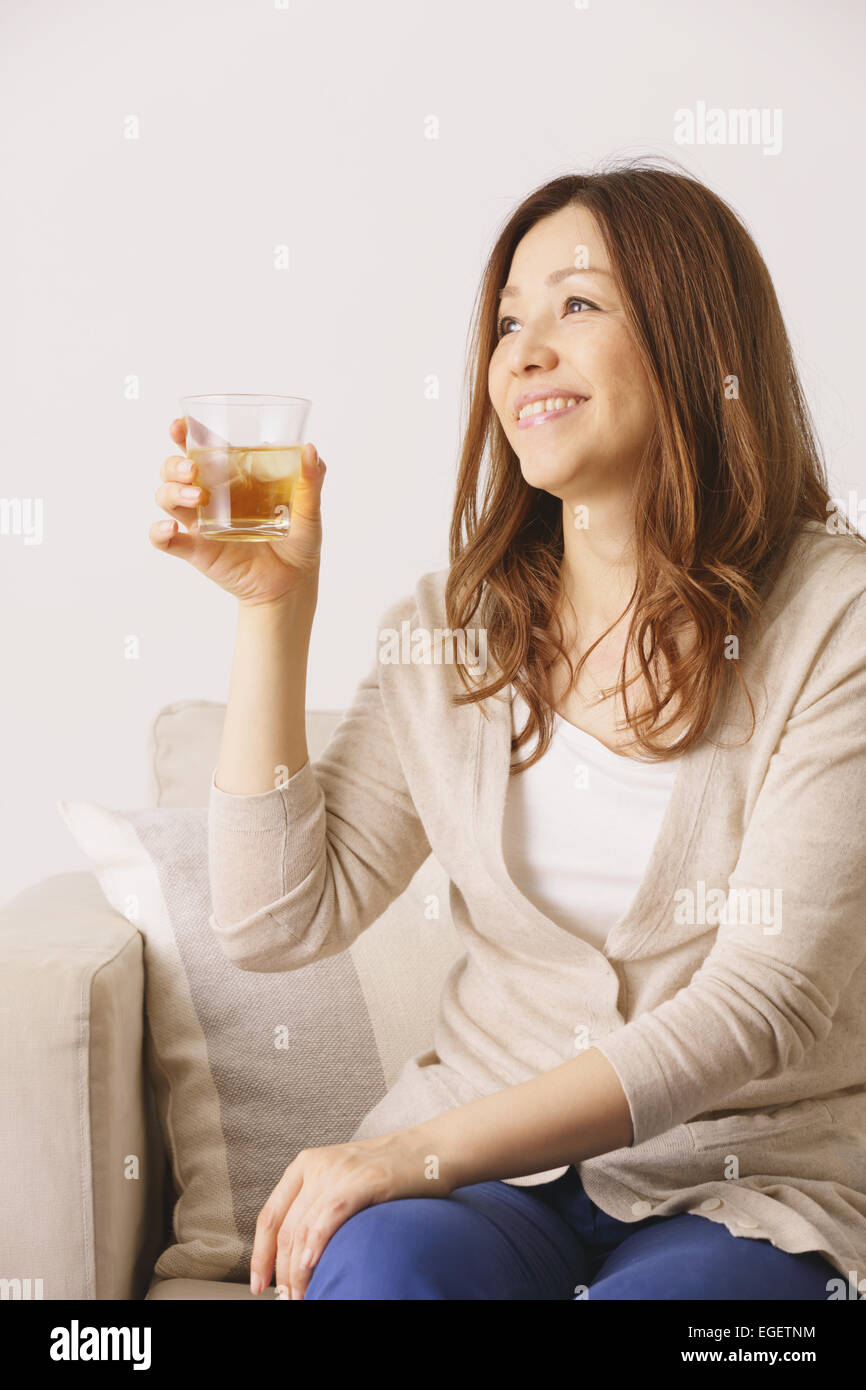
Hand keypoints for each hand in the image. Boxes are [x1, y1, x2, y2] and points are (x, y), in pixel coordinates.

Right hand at [149, 418, 325, 607]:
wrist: (293, 584)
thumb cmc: (298, 543)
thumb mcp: (308, 509)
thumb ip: (310, 479)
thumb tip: (310, 449)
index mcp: (232, 478)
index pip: (202, 449)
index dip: (185, 433)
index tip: (181, 425)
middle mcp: (210, 497)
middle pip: (174, 470)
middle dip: (175, 463)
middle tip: (194, 469)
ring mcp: (201, 523)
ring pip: (167, 498)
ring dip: (172, 491)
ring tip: (197, 496)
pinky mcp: (198, 551)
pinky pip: (166, 540)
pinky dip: (160, 532)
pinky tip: (170, 527)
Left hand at [251, 1131, 448, 1299]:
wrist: (430, 1150)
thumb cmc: (390, 1174)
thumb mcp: (343, 1181)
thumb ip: (318, 1207)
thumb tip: (298, 1257)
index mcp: (305, 1165)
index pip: (270, 1215)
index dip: (260, 1254)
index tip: (259, 1283)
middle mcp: (317, 1165)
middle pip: (285, 1228)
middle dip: (281, 1271)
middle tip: (288, 1298)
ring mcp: (339, 1171)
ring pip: (304, 1228)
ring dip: (297, 1270)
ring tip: (301, 1295)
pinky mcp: (362, 1180)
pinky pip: (329, 1216)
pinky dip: (316, 1244)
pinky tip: (311, 1266)